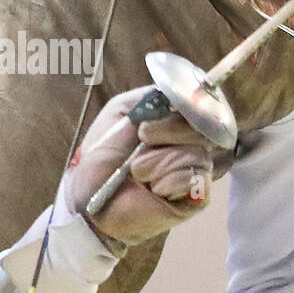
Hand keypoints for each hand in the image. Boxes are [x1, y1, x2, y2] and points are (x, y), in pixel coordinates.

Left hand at [64, 87, 213, 246]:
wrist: (89, 199)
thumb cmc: (102, 156)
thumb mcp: (120, 112)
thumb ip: (151, 98)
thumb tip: (183, 93)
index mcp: (176, 120)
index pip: (205, 104)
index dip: (195, 102)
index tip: (177, 104)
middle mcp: (192, 143)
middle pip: (203, 127)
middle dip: (167, 130)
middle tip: (141, 138)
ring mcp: (196, 170)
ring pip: (197, 153)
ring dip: (159, 161)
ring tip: (137, 172)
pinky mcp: (196, 197)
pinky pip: (196, 179)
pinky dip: (169, 181)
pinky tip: (153, 189)